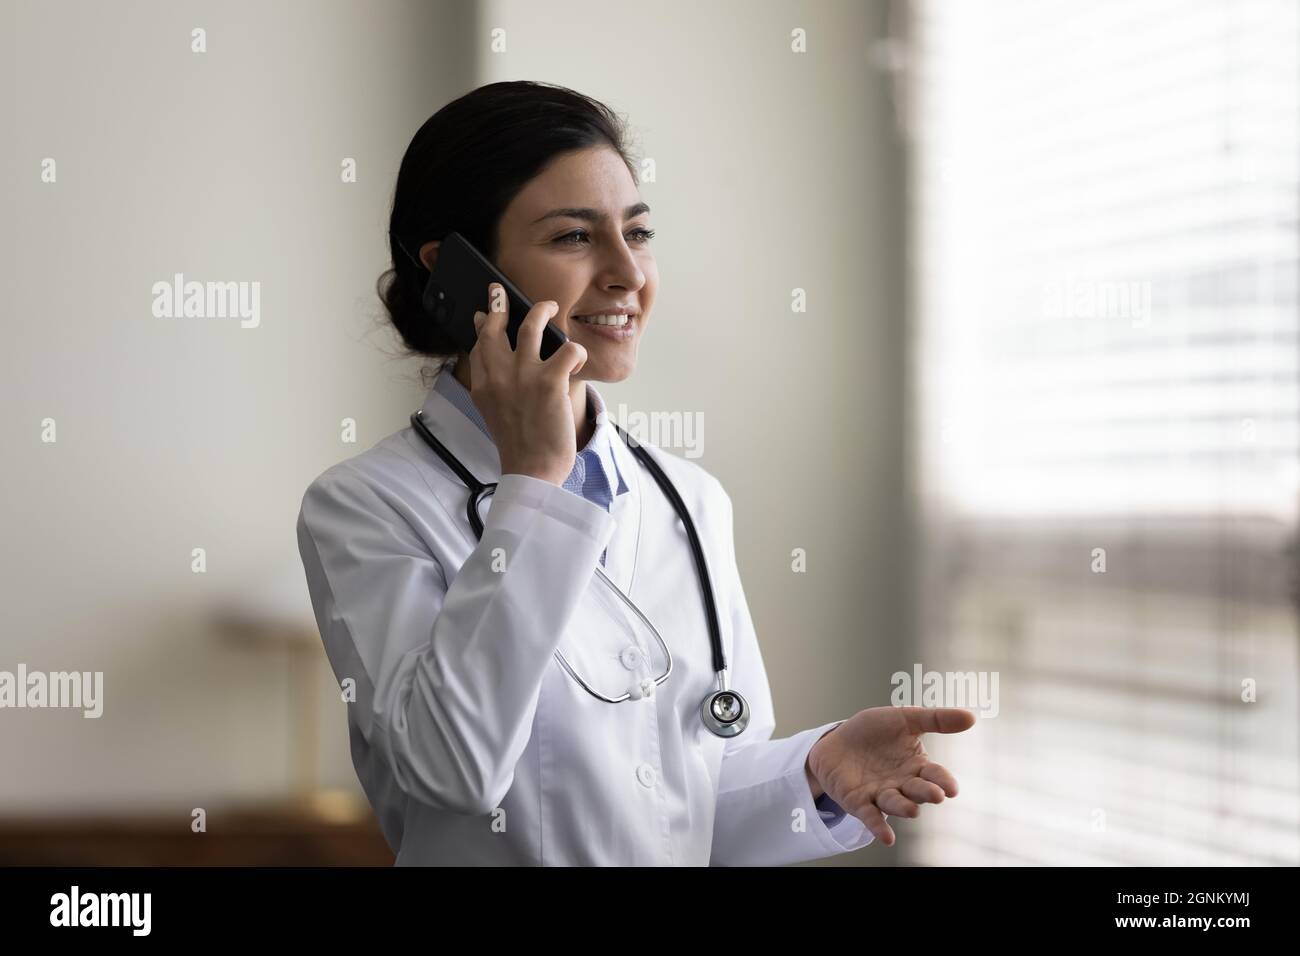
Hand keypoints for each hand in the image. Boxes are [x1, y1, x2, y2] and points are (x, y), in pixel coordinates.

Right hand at [467, 282, 587, 485]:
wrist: (531, 471)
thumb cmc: (519, 444)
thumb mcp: (494, 412)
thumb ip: (493, 384)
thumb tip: (497, 361)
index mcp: (483, 385)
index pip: (479, 344)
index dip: (484, 323)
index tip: (485, 312)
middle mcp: (499, 376)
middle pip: (496, 327)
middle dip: (500, 304)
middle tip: (502, 291)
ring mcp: (524, 377)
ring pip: (531, 325)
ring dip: (542, 310)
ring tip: (551, 307)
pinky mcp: (550, 383)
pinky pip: (567, 349)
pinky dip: (576, 350)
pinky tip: (578, 358)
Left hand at [806, 706, 975, 845]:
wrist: (836, 739)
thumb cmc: (874, 731)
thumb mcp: (905, 719)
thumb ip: (937, 719)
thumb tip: (972, 718)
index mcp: (916, 765)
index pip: (934, 775)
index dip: (943, 781)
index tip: (952, 788)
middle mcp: (902, 784)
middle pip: (917, 791)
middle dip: (926, 793)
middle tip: (936, 795)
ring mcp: (880, 794)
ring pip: (895, 804)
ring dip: (904, 808)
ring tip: (913, 810)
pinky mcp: (859, 803)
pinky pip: (870, 816)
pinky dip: (878, 827)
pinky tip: (887, 838)